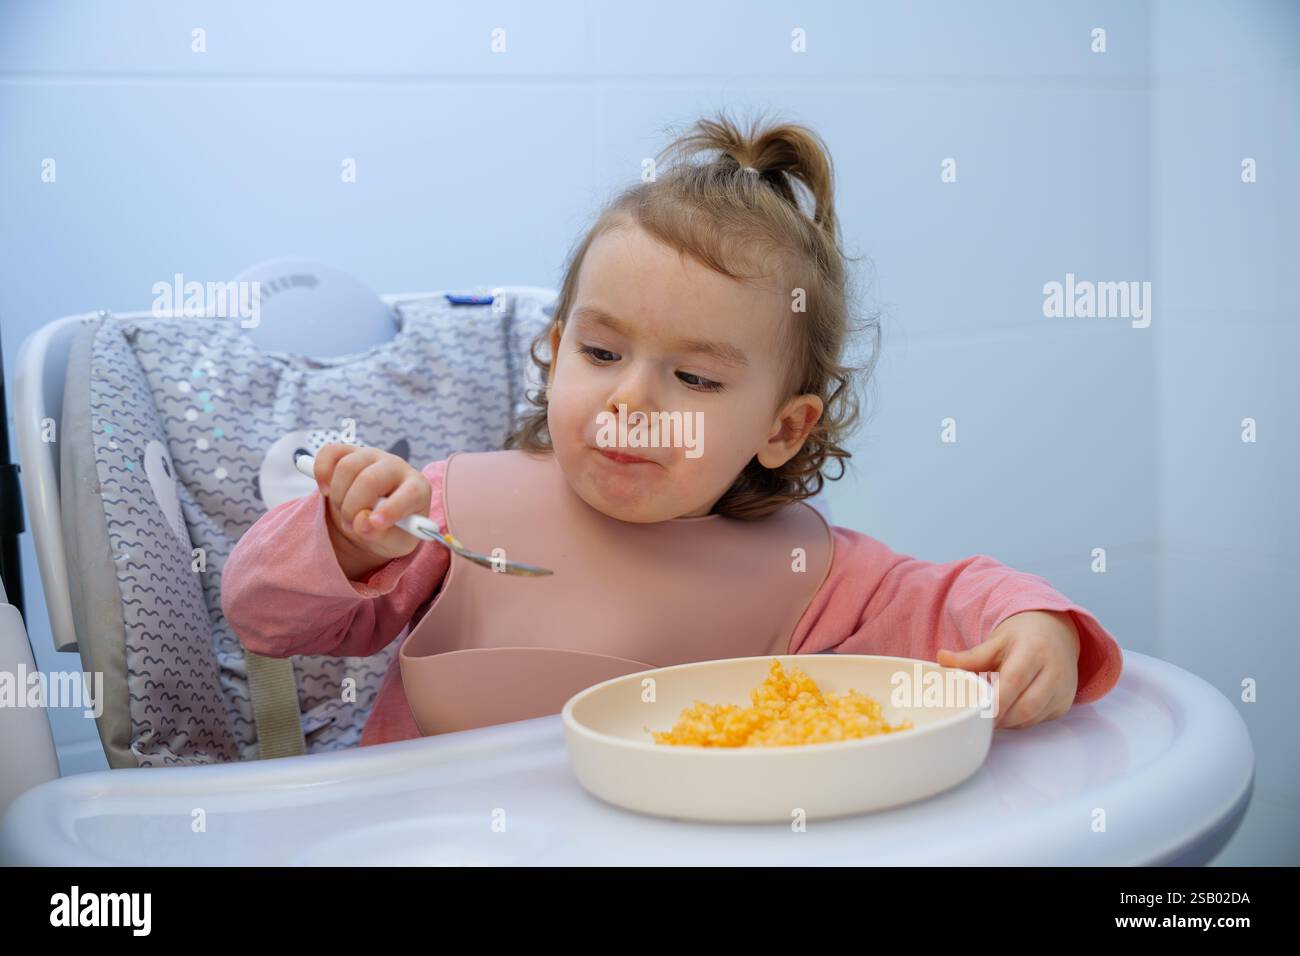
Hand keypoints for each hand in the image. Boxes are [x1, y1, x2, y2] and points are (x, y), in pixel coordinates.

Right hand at [313, 443, 432, 577]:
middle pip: (370, 478)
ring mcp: (372, 455)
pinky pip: (329, 453)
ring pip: (347, 467)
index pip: (410, 492)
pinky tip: (327, 491)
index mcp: (417, 489)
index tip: (375, 524)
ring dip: (338, 497)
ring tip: (344, 513)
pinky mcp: (349, 451)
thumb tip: (361, 523)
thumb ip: (380, 536)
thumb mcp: (393, 543)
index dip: (392, 508)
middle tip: (350, 526)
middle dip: (353, 507)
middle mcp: (397, 466)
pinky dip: (321, 472)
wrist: (373, 517)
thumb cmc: (391, 530)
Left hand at [935, 610, 1080, 729]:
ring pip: (1031, 718)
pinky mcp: (1064, 705)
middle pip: (1026, 706)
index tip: (975, 712)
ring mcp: (1062, 690)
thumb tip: (941, 659)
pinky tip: (1007, 711)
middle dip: (999, 717)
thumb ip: (971, 656)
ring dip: (1007, 721)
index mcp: (1033, 650)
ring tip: (990, 712)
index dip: (994, 701)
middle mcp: (1054, 671)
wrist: (1056, 634)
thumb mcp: (996, 641)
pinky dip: (1018, 721)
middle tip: (977, 717)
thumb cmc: (1022, 638)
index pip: (1014, 681)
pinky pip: (1038, 721)